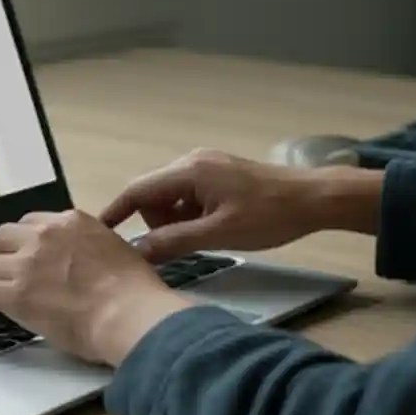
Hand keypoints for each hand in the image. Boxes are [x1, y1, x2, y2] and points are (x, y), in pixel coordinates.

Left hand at [0, 210, 192, 366]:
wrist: (129, 314)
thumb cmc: (134, 292)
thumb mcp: (114, 249)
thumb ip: (89, 246)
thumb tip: (79, 258)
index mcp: (71, 222)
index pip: (32, 223)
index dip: (24, 241)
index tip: (24, 255)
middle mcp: (45, 236)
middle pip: (4, 237)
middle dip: (3, 254)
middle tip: (7, 273)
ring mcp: (27, 263)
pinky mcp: (15, 293)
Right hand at [101, 149, 382, 263]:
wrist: (317, 199)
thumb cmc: (271, 215)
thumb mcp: (220, 234)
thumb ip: (175, 242)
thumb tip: (138, 252)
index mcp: (189, 171)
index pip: (137, 191)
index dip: (115, 212)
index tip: (98, 233)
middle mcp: (192, 162)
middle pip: (152, 195)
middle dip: (156, 223)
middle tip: (180, 246)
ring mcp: (206, 166)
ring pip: (171, 198)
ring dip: (175, 221)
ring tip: (203, 238)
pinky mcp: (218, 175)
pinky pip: (188, 196)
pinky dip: (190, 216)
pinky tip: (212, 229)